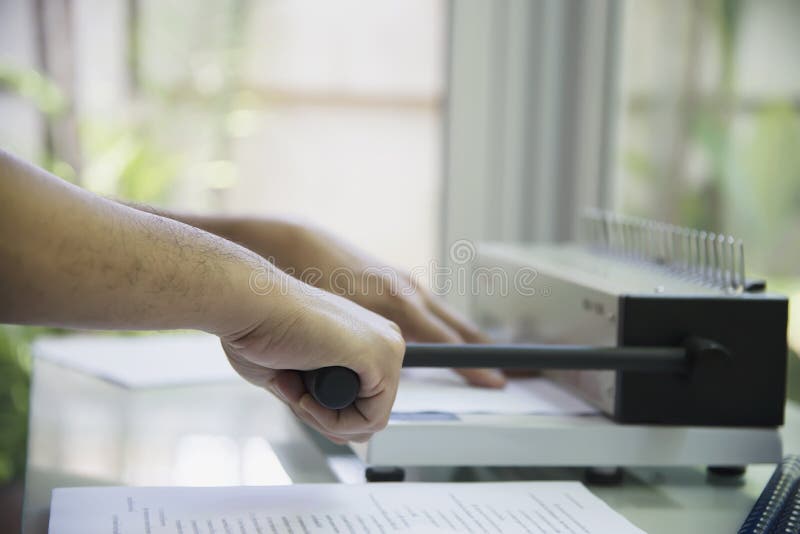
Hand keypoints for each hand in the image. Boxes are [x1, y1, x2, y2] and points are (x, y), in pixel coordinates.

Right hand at [221, 278, 404, 443]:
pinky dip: (334, 421)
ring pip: (368, 421)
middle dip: (325, 418)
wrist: (248, 304)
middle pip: (368, 413)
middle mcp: (385, 340)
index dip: (323, 414)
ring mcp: (388, 347)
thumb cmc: (260, 328)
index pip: (364, 402)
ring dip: (325, 420)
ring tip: (296, 391)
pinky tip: (306, 397)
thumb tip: (340, 433)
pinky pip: (370, 419)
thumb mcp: (294, 373)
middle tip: (293, 392)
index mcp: (369, 338)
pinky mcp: (382, 357)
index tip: (291, 390)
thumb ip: (319, 399)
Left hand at [257, 222, 506, 388]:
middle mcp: (409, 291)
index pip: (449, 343)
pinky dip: (446, 322)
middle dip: (488, 350)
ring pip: (447, 315)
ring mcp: (404, 281)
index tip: (497, 383)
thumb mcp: (339, 324)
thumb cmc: (310, 284)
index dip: (474, 367)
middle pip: (460, 328)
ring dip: (469, 335)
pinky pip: (430, 306)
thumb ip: (364, 352)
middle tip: (519, 369)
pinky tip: (449, 333)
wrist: (295, 245)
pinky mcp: (395, 278)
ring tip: (491, 354)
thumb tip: (380, 384)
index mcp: (399, 304)